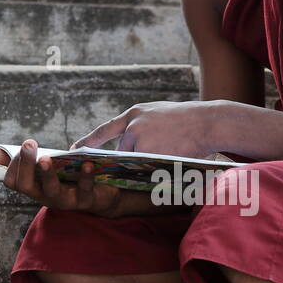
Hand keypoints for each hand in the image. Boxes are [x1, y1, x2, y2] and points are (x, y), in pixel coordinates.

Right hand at [0, 137, 149, 217]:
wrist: (103, 195)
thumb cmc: (70, 179)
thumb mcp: (46, 168)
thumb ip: (22, 161)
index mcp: (34, 188)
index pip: (13, 181)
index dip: (13, 165)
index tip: (20, 147)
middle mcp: (46, 197)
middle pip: (27, 186)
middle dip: (25, 165)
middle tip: (28, 144)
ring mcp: (66, 201)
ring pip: (52, 191)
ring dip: (48, 175)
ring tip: (46, 159)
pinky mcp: (87, 200)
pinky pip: (84, 190)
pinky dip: (85, 176)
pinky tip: (86, 162)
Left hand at [71, 100, 218, 156]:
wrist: (208, 122)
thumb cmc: (189, 119)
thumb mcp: (161, 114)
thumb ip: (144, 126)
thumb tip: (132, 146)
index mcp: (135, 113)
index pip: (106, 129)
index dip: (90, 140)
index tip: (74, 149)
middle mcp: (133, 125)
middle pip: (124, 150)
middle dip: (135, 156)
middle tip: (150, 156)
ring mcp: (140, 140)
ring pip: (137, 160)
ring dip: (149, 161)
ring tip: (167, 154)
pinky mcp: (150, 154)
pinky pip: (147, 169)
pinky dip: (156, 169)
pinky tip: (170, 162)